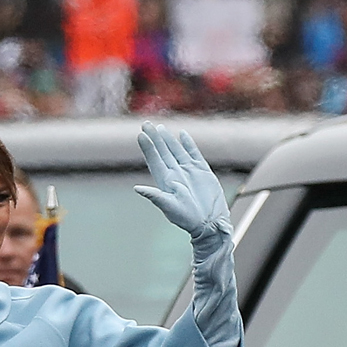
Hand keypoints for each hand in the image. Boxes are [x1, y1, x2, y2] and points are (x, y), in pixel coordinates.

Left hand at [133, 122, 230, 239]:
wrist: (209, 223)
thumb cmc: (188, 219)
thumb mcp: (170, 208)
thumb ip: (155, 197)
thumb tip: (137, 189)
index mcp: (165, 181)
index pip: (154, 160)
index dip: (148, 148)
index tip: (140, 134)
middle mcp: (175, 174)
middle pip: (162, 152)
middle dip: (154, 138)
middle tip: (145, 123)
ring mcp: (188, 171)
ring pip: (176, 150)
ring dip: (168, 139)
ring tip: (159, 127)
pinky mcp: (202, 172)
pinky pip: (194, 154)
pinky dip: (188, 144)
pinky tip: (182, 135)